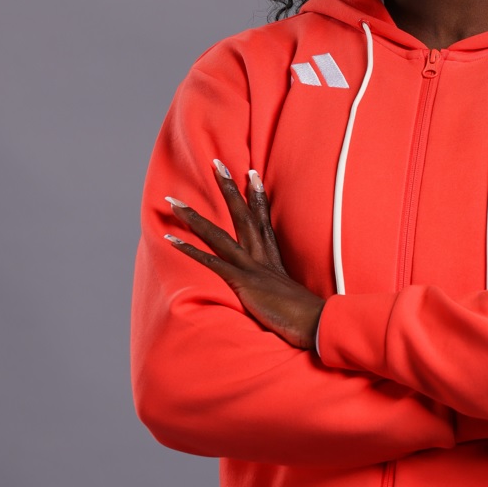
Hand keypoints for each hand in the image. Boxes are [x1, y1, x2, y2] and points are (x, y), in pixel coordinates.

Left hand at [163, 160, 324, 349]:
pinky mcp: (243, 281)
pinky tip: (170, 239)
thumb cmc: (306, 315)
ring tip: (173, 201)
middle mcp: (262, 255)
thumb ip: (279, 287)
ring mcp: (252, 266)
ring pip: (218, 234)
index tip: (250, 173)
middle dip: (228, 188)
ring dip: (193, 217)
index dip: (256, 195)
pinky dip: (189, 250)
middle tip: (217, 163)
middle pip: (242, 214)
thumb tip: (281, 292)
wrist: (317, 323)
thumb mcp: (291, 295)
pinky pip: (211, 262)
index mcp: (273, 257)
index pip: (263, 218)